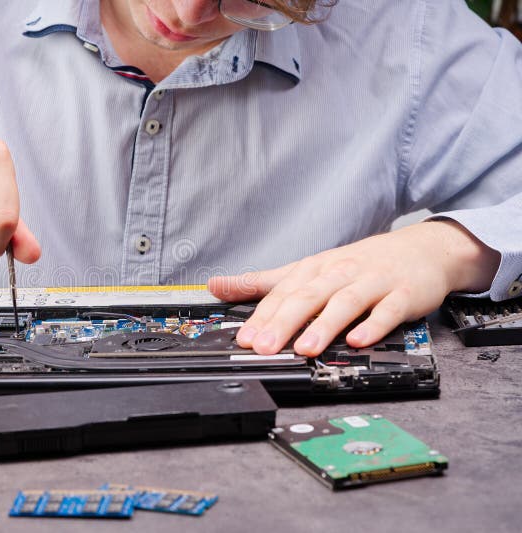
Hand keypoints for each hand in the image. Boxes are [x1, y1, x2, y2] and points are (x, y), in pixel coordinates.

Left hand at [208, 221, 499, 355]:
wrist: (422, 249)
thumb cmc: (359, 264)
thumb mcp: (307, 269)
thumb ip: (262, 282)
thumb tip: (216, 285)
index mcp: (315, 269)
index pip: (283, 293)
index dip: (262, 316)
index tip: (244, 338)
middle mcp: (340, 273)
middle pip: (308, 297)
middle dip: (284, 323)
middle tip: (264, 347)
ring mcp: (372, 282)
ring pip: (345, 303)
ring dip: (324, 325)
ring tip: (305, 347)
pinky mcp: (403, 294)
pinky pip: (388, 310)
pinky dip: (374, 325)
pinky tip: (359, 340)